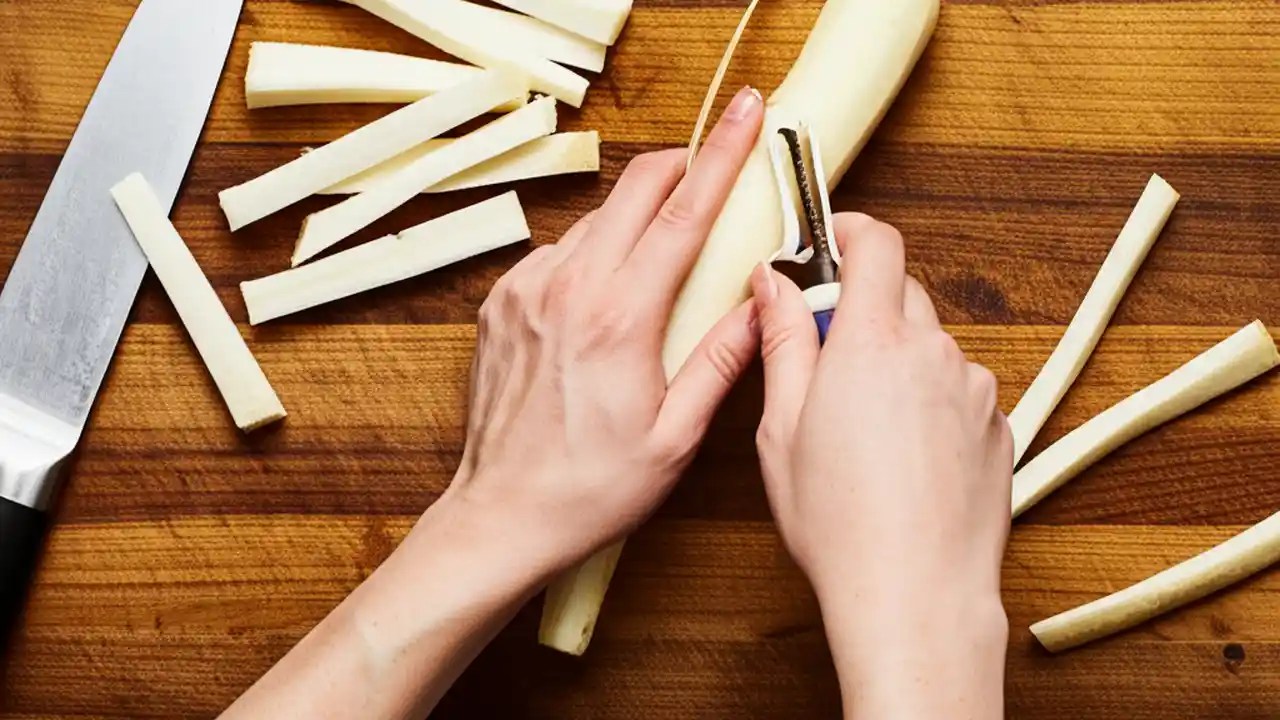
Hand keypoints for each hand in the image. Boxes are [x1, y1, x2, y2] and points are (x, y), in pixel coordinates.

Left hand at [444, 87, 765, 577]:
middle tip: (711, 172)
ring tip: (658, 266)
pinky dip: (590, 258)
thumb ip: (721, 361)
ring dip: (633, 223)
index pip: (683, 214)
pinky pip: (557, 254)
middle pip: (633, 191)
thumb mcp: (676, 438)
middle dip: (679, 167)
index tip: (745, 114)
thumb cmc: (589, 488)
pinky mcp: (501, 304)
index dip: (721, 155)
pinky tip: (605, 299)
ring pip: (594, 222)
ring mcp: (525, 292)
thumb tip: (760, 305)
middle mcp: (566, 290)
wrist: (501, 516)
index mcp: (619, 318)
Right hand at [751, 213, 1011, 717]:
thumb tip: (773, 284)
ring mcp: (974, 391)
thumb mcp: (781, 428)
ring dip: (897, 361)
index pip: (877, 244)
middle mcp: (934, 354)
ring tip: (865, 429)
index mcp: (872, 343)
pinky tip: (903, 457)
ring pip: (930, 346)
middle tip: (824, 358)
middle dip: (861, 309)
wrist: (915, 596)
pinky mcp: (999, 427)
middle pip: (901, 294)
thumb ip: (783, 342)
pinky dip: (930, 402)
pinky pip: (958, 390)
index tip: (828, 241)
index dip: (850, 231)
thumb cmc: (838, 522)